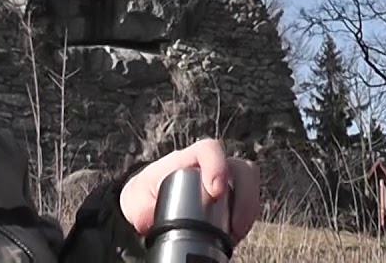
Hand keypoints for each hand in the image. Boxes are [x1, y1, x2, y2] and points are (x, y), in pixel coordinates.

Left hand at [119, 139, 260, 245]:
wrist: (146, 207)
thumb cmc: (142, 198)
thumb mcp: (136, 201)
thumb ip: (145, 208)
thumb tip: (151, 223)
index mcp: (186, 160)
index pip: (209, 149)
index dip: (218, 165)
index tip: (216, 193)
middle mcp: (210, 167)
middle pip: (240, 168)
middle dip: (244, 195)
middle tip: (235, 225)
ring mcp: (224, 182)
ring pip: (249, 185)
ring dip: (248, 209)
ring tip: (236, 232)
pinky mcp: (231, 201)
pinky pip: (248, 205)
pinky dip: (246, 220)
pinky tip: (234, 235)